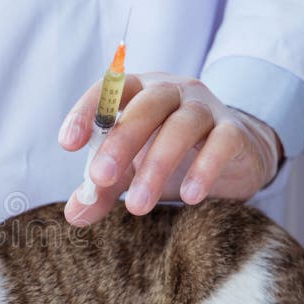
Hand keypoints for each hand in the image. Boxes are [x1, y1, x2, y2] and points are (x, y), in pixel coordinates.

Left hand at [58, 72, 283, 225]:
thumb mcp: (130, 171)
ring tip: (137, 206)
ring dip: (157, 165)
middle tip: (101, 177)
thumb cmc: (169, 157)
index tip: (68, 143)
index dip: (87, 111)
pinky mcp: (235, 131)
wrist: (233, 156)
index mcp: (139, 92)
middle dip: (121, 142)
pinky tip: (190, 196)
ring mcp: (206, 108)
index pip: (110, 89)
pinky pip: (222, 143)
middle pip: (146, 106)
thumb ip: (101, 190)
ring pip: (181, 126)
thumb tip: (73, 214)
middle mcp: (172, 91)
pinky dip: (205, 168)